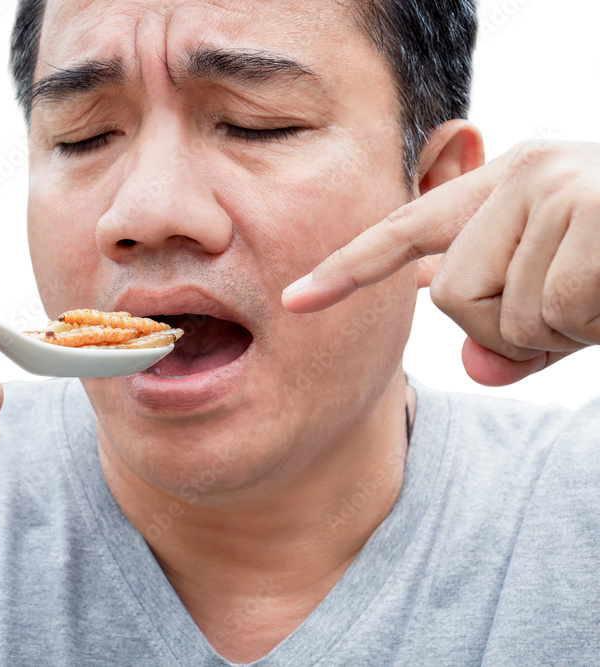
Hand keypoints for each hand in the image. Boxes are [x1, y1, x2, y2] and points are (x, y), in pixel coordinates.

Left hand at [282, 140, 599, 386]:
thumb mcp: (565, 293)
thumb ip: (510, 332)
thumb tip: (472, 370)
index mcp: (502, 187)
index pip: (403, 231)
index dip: (345, 270)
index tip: (291, 300)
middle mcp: (518, 175)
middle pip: (450, 295)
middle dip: (509, 331)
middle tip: (575, 308)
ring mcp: (550, 186)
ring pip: (503, 314)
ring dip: (560, 330)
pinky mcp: (588, 207)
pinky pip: (554, 312)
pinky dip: (589, 325)